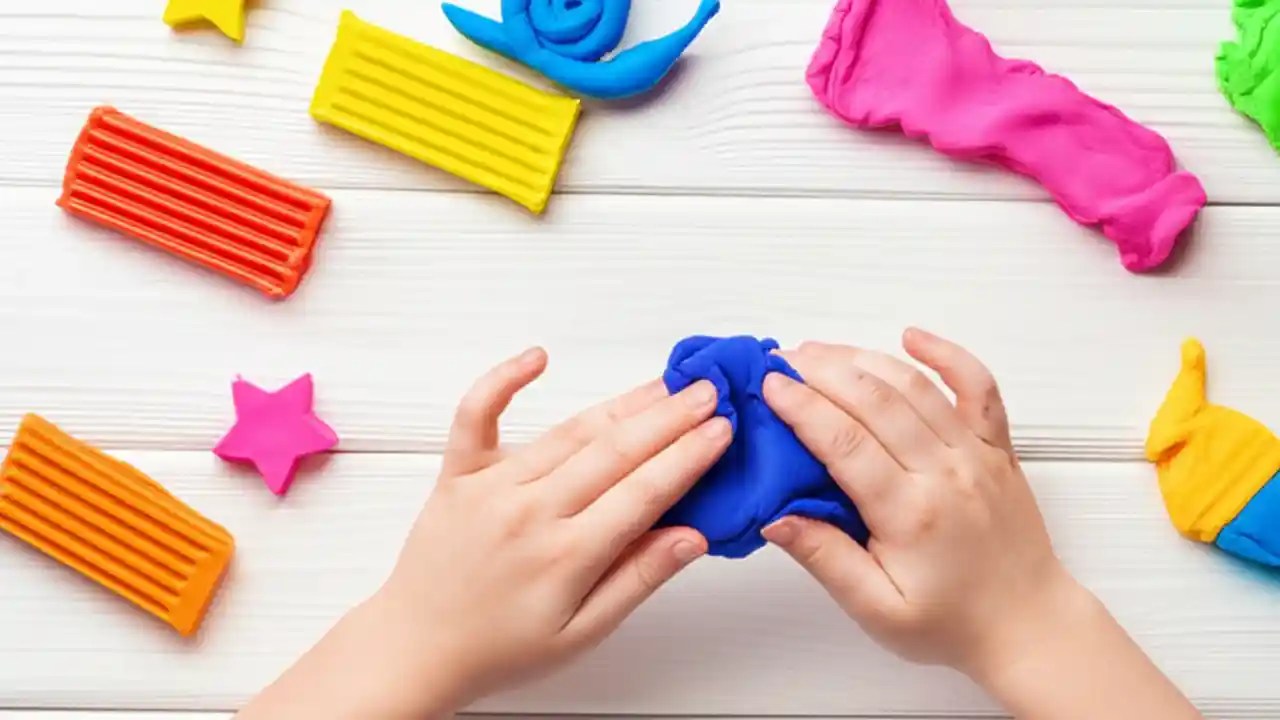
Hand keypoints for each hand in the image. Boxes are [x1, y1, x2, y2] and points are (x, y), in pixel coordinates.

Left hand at [238, 348, 730, 718]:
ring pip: (569, 431)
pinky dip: (502, 380)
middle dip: (670, 417)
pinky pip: (476, 415)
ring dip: (623, 402)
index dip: (689, 455)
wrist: (417, 647)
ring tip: (664, 383)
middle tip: (709, 391)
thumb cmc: (499, 647)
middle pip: (614, 451)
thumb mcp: (582, 633)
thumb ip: (637, 579)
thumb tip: (691, 537)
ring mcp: (492, 487)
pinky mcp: (458, 473)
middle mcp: (530, 512)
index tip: (722, 429)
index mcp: (565, 556)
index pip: (644, 491)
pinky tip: (536, 357)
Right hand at [759, 329, 1200, 718]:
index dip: (802, 406)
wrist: (1028, 626)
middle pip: (876, 401)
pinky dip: (948, 355)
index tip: (769, 385)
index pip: (845, 441)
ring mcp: (977, 454)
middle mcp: (945, 473)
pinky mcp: (999, 448)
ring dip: (864, 359)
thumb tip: (775, 517)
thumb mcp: (877, 610)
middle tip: (783, 359)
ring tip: (821, 350)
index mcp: (910, 513)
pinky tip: (913, 336)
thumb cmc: (951, 623)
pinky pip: (978, 387)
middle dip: (823, 371)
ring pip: (915, 386)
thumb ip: (826, 559)